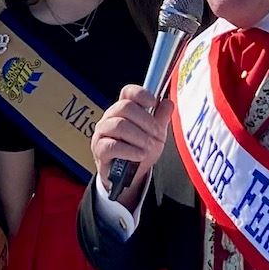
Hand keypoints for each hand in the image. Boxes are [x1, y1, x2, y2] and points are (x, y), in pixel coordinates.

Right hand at [91, 84, 173, 206]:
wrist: (129, 177)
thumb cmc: (140, 150)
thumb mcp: (155, 135)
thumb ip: (161, 118)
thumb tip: (168, 103)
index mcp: (123, 109)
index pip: (128, 92)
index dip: (141, 94)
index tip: (153, 103)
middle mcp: (110, 117)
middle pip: (125, 107)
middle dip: (145, 121)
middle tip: (156, 134)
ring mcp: (102, 133)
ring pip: (119, 125)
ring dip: (139, 136)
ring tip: (148, 147)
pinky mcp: (99, 149)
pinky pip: (112, 146)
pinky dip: (130, 150)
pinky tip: (139, 155)